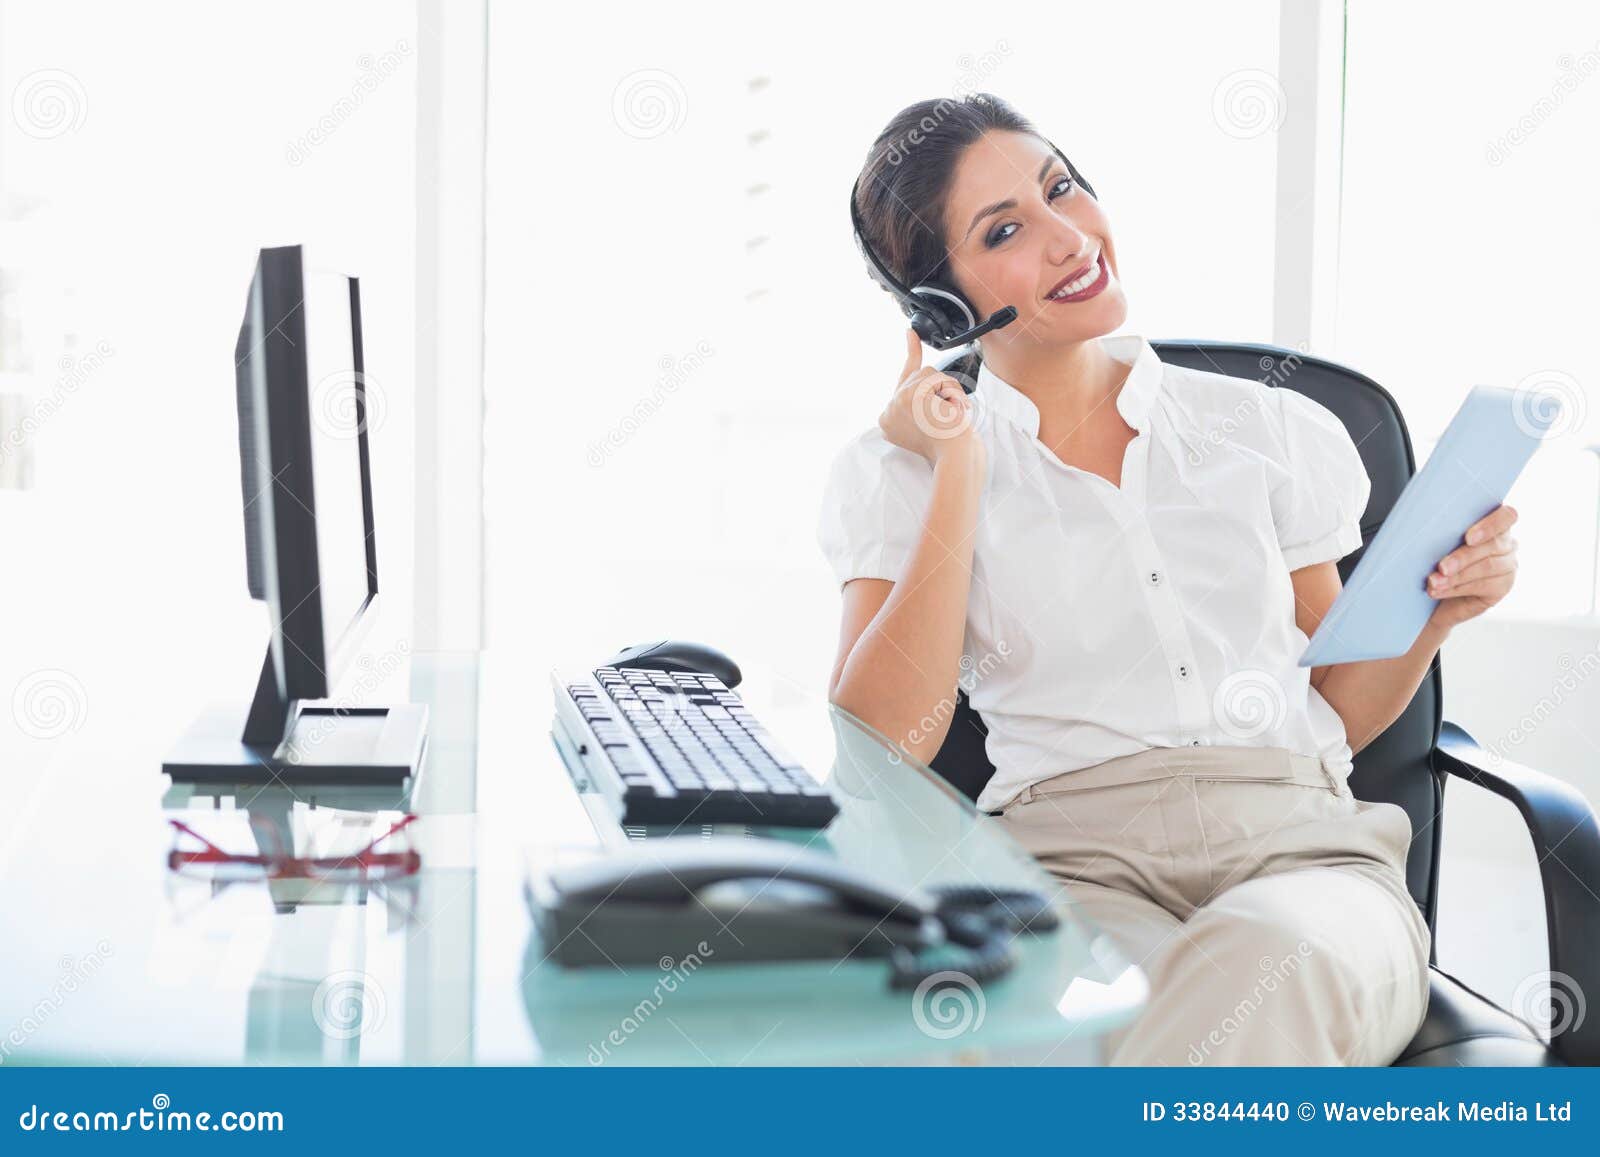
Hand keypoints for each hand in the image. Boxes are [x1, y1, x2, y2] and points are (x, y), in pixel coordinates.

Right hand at [878, 329, 982, 465]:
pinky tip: (948, 407)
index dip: (911, 357)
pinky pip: (933, 375)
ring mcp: (896, 404)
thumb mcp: (929, 419)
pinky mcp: (909, 396)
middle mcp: (887, 414)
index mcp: (889, 422)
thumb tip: (917, 365)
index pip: (900, 385)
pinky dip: (948, 388)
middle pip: (914, 377)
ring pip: (925, 374)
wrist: (955, 457)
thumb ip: (920, 397)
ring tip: (950, 413)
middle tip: (950, 411)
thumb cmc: (949, 444)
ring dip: (946, 389)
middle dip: (938, 386)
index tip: (911, 333)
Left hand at [1427, 504, 1518, 630]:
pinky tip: (1437, 591)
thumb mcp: (1439, 541)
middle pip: (1493, 545)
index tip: (1468, 538)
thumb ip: (1444, 532)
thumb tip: (1428, 529)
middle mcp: (1505, 541)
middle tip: (1442, 567)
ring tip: (1434, 582)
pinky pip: (1482, 586)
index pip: (1507, 516)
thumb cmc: (1436, 558)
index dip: (1490, 526)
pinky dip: (1456, 588)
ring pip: (1488, 567)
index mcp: (1491, 522)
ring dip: (1457, 576)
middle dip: (1463, 557)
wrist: (1437, 595)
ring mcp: (1507, 564)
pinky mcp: (1503, 585)